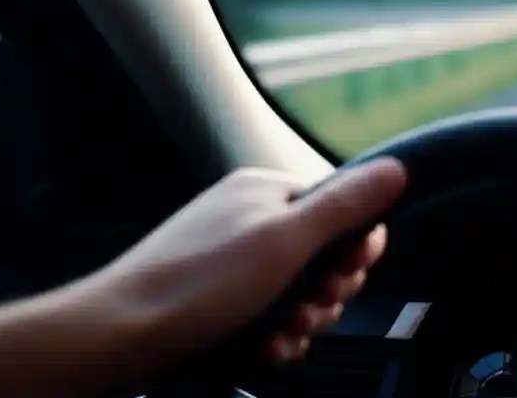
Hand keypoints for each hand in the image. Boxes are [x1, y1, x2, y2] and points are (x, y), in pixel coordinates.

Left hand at [78, 157, 406, 365]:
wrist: (119, 334)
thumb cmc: (197, 285)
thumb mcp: (285, 241)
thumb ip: (345, 206)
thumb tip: (398, 168)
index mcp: (265, 192)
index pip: (339, 212)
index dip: (352, 251)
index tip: (345, 277)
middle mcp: (247, 218)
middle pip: (321, 257)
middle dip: (325, 293)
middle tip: (307, 311)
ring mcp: (229, 258)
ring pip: (295, 292)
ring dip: (299, 320)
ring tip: (280, 335)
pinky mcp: (214, 296)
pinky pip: (265, 313)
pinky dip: (271, 334)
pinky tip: (263, 348)